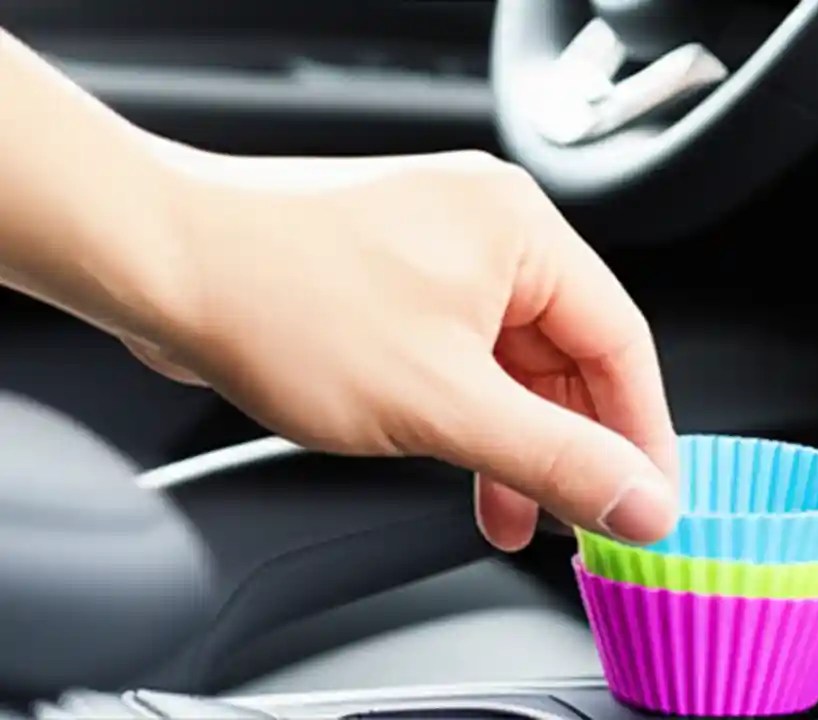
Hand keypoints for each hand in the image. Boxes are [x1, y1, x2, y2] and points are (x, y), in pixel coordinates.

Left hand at [129, 149, 678, 550]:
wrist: (159, 261)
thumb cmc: (282, 298)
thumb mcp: (445, 405)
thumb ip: (554, 458)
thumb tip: (640, 499)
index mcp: (522, 232)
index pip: (621, 342)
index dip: (643, 434)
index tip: (649, 501)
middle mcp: (487, 231)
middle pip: (568, 355)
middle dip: (571, 445)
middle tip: (580, 518)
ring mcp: (437, 252)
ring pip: (511, 363)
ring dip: (515, 441)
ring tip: (512, 513)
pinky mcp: (395, 279)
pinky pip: (461, 356)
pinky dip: (469, 414)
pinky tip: (462, 465)